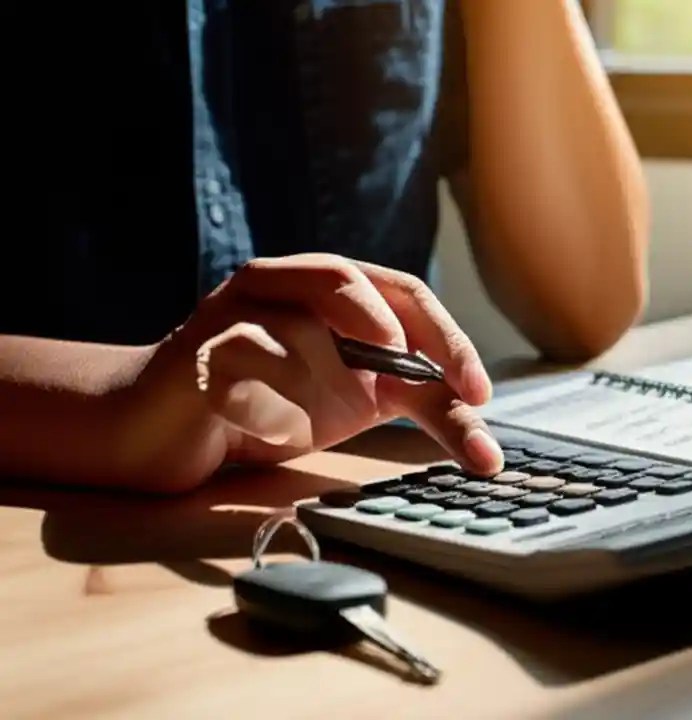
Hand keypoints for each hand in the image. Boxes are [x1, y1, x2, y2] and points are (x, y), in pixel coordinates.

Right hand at [113, 254, 502, 491]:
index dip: (448, 339)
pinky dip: (272, 406)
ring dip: (321, 383)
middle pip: (351, 282)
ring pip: (297, 327)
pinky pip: (244, 365)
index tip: (479, 395)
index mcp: (335, 289)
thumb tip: (487, 440)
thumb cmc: (274, 403)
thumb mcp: (364, 400)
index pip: (405, 293)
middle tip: (427, 391)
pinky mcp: (195, 347)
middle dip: (399, 339)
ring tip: (316, 420)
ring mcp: (235, 308)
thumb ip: (420, 400)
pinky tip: (276, 431)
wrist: (168, 431)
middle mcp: (286, 282)